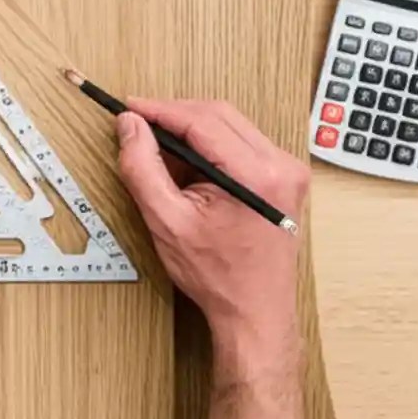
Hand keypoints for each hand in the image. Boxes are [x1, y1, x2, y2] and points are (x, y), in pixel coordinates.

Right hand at [115, 98, 306, 418]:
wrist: (255, 311)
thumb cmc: (217, 276)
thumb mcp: (167, 221)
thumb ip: (143, 167)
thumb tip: (130, 126)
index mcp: (258, 174)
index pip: (202, 120)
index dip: (160, 109)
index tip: (130, 107)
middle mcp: (281, 165)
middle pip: (219, 115)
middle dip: (175, 116)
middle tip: (138, 125)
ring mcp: (287, 170)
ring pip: (231, 125)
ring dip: (193, 130)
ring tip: (160, 151)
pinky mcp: (284, 177)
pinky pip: (242, 143)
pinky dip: (210, 145)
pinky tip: (188, 166)